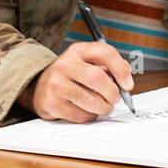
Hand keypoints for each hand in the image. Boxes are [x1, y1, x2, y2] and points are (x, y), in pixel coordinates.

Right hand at [17, 41, 132, 122]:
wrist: (39, 86)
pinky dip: (90, 116)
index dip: (121, 70)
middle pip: (98, 78)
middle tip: (115, 98)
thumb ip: (108, 65)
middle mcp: (65, 64)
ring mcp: (56, 84)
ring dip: (104, 108)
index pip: (105, 53)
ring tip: (104, 107)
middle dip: (113, 93)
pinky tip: (87, 111)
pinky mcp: (51, 104)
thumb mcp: (87, 61)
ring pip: (91, 101)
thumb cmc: (71, 75)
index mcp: (78, 50)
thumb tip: (126, 77)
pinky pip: (81, 115)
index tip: (128, 85)